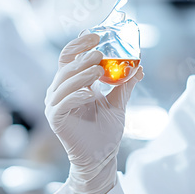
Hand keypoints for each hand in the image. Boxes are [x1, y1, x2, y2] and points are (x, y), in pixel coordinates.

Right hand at [45, 32, 143, 193]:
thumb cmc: (105, 131)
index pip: (70, 56)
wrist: (101, 158)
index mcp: (72, 83)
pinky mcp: (55, 119)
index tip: (95, 35)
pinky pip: (63, 104)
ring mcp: (55, 105)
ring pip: (64, 83)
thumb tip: (139, 66)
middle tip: (99, 53)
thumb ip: (124, 84)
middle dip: (82, 57)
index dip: (80, 43)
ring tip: (97, 70)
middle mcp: (59, 91)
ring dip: (80, 74)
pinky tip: (90, 94)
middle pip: (66, 67)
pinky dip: (76, 96)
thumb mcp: (118, 102)